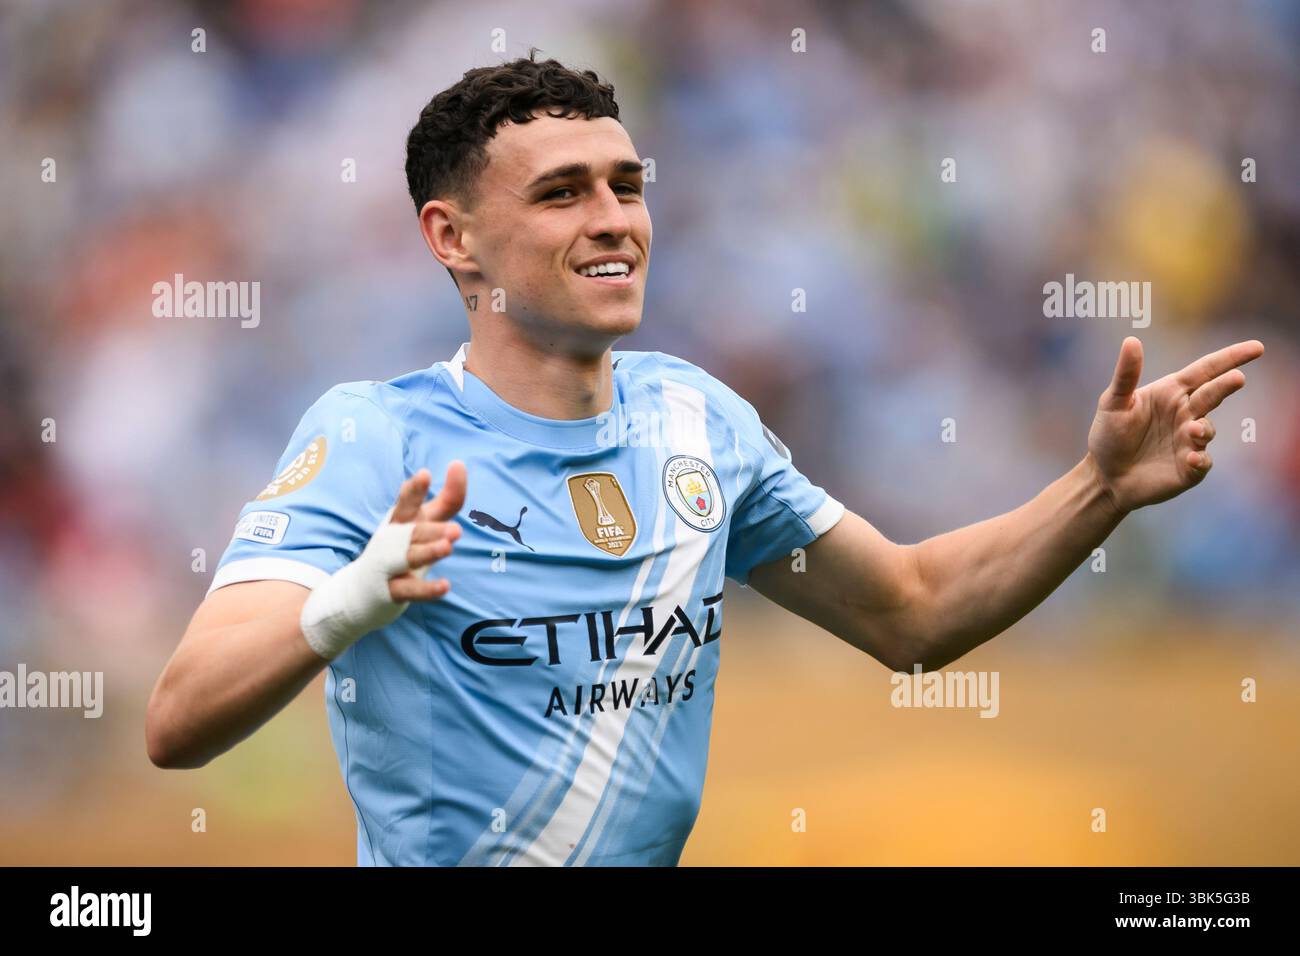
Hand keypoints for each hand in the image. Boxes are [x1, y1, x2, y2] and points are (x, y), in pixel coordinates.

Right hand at [386, 461, 466, 601]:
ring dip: (428, 552)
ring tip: (447, 548)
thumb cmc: (400, 547)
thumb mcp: (423, 522)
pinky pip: (409, 590)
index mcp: (401, 520)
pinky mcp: (391, 590)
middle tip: (457, 530)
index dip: (417, 489)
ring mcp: (389, 565)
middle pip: (411, 531)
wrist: (360, 589)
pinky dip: (427, 589)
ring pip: (409, 557)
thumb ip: (446, 499)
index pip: (408, 501)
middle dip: (433, 530)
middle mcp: (393, 539)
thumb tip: (459, 464)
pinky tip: (445, 586)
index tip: (426, 473)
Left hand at [1085, 337, 1263, 513]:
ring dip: (1204, 428)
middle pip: (1212, 394)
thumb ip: (1126, 375)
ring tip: (1193, 429)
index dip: (1231, 358)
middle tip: (1237, 378)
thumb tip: (1131, 340)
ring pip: (1208, 429)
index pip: (1206, 370)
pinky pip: (1202, 462)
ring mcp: (1189, 441)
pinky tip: (1191, 458)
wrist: (1104, 477)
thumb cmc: (1108, 435)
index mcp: (1171, 392)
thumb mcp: (1113, 403)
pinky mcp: (1189, 468)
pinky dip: (1200, 459)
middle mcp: (1186, 414)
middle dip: (1226, 385)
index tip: (1257, 348)